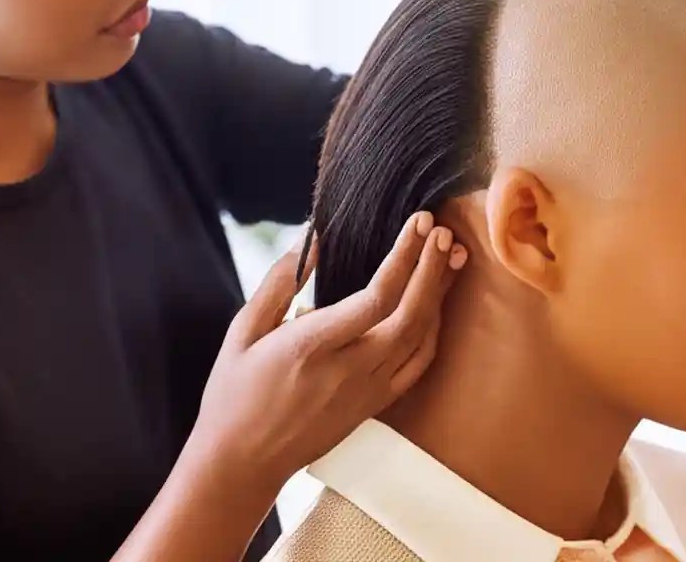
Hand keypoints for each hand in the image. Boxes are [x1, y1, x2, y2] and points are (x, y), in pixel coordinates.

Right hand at [188, 211, 465, 495]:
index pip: (376, 297)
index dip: (404, 257)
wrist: (242, 462)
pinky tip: (435, 304)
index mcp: (311, 346)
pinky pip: (418, 365)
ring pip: (421, 338)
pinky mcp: (375, 405)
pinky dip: (433, 330)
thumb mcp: (242, 331)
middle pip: (410, 314)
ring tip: (451, 256)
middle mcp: (348, 370)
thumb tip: (309, 239)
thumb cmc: (233, 393)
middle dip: (432, 268)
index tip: (417, 223)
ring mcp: (367, 391)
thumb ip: (278, 283)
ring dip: (440, 295)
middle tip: (442, 230)